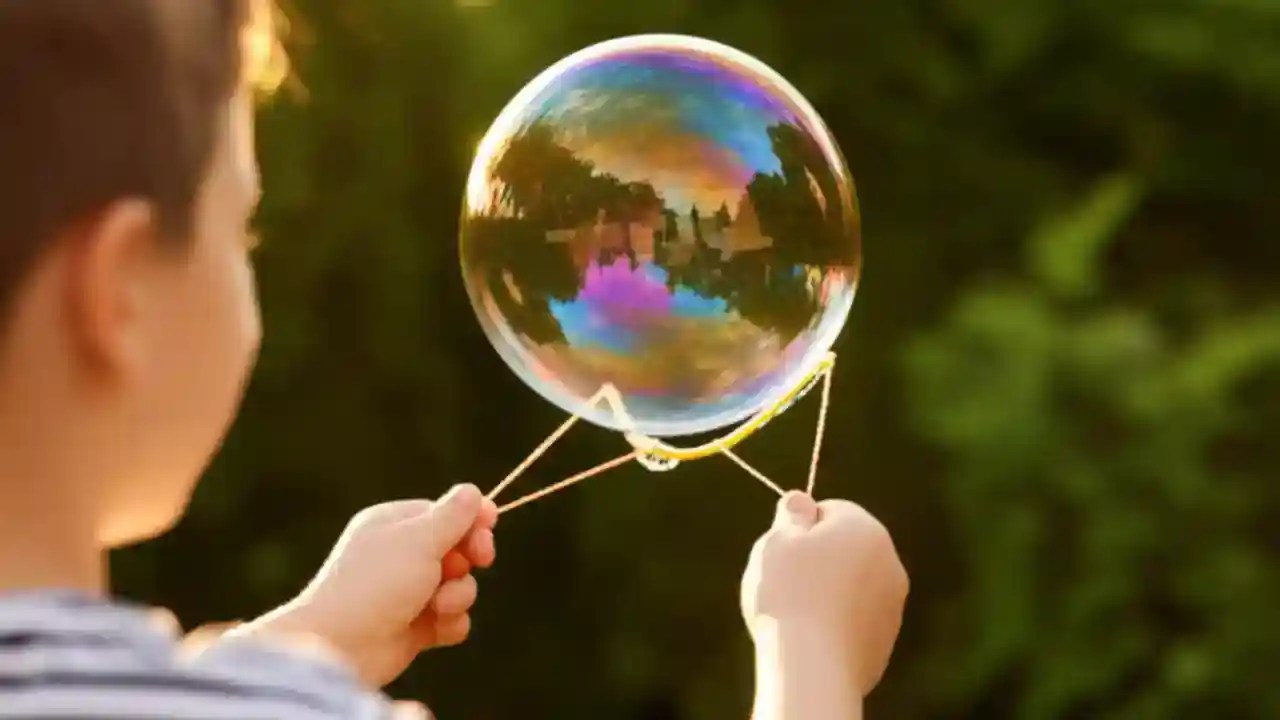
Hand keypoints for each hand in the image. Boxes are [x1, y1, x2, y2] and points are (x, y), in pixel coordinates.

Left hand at [238, 484, 497, 686]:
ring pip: (459, 586)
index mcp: (393, 525)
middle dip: (468, 557)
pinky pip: (452, 619)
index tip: (490, 525)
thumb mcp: (420, 539)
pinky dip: (451, 623)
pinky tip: (437, 628)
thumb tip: (472, 491)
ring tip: (439, 606)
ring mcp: (409, 593)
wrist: (340, 646)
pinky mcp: (415, 627)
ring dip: (459, 595)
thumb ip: (452, 515)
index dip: (470, 519)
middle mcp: (401, 556)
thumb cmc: (377, 583)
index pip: (444, 513)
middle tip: (479, 560)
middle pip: (457, 548)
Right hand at [742, 492, 907, 695]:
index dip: (802, 528)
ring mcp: (892, 605)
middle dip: (818, 560)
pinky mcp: (885, 641)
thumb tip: (801, 499)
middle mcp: (889, 562)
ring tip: (798, 614)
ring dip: (829, 591)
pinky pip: (856, 619)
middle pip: (846, 548)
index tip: (783, 552)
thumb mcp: (777, 542)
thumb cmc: (789, 593)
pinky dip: (837, 623)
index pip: (831, 510)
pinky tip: (814, 638)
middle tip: (787, 583)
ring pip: (853, 585)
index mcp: (865, 528)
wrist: (812, 668)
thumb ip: (792, 515)